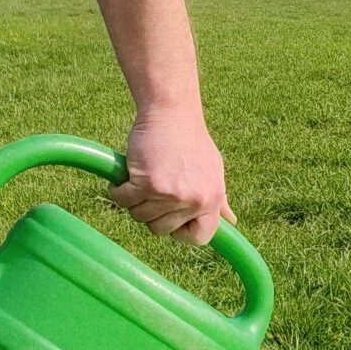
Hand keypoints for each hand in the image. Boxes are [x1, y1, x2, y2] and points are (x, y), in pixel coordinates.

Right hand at [109, 110, 233, 245]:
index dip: (180, 231)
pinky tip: (124, 177)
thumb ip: (219, 200)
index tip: (169, 217)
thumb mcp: (213, 170)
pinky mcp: (149, 184)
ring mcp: (173, 194)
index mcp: (213, 198)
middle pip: (161, 230)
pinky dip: (118, 191)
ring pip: (139, 217)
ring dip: (133, 200)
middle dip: (150, 212)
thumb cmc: (189, 140)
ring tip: (139, 178)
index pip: (200, 237)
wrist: (172, 112)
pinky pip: (124, 201)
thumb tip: (232, 222)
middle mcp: (196, 200)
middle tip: (151, 188)